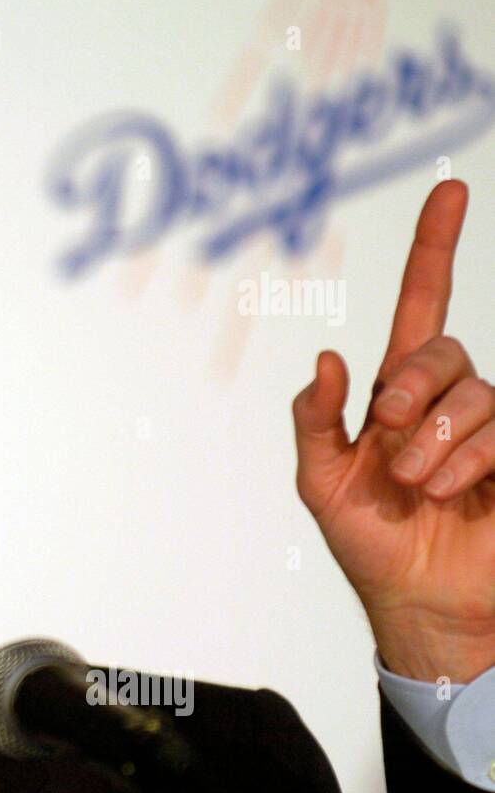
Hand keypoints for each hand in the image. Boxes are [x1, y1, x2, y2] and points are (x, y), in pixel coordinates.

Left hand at [292, 180, 494, 683]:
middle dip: (413, 388)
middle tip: (389, 436)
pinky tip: (452, 493)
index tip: (450, 189)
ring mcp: (488, 428)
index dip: (434, 249)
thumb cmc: (368, 541)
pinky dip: (473, 460)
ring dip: (439, 443)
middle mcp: (446, 400)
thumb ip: (315, 419)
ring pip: (479, 394)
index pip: (419, 306)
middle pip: (443, 351)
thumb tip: (327, 358)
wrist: (417, 603)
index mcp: (394, 394)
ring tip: (417, 487)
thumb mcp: (321, 482)